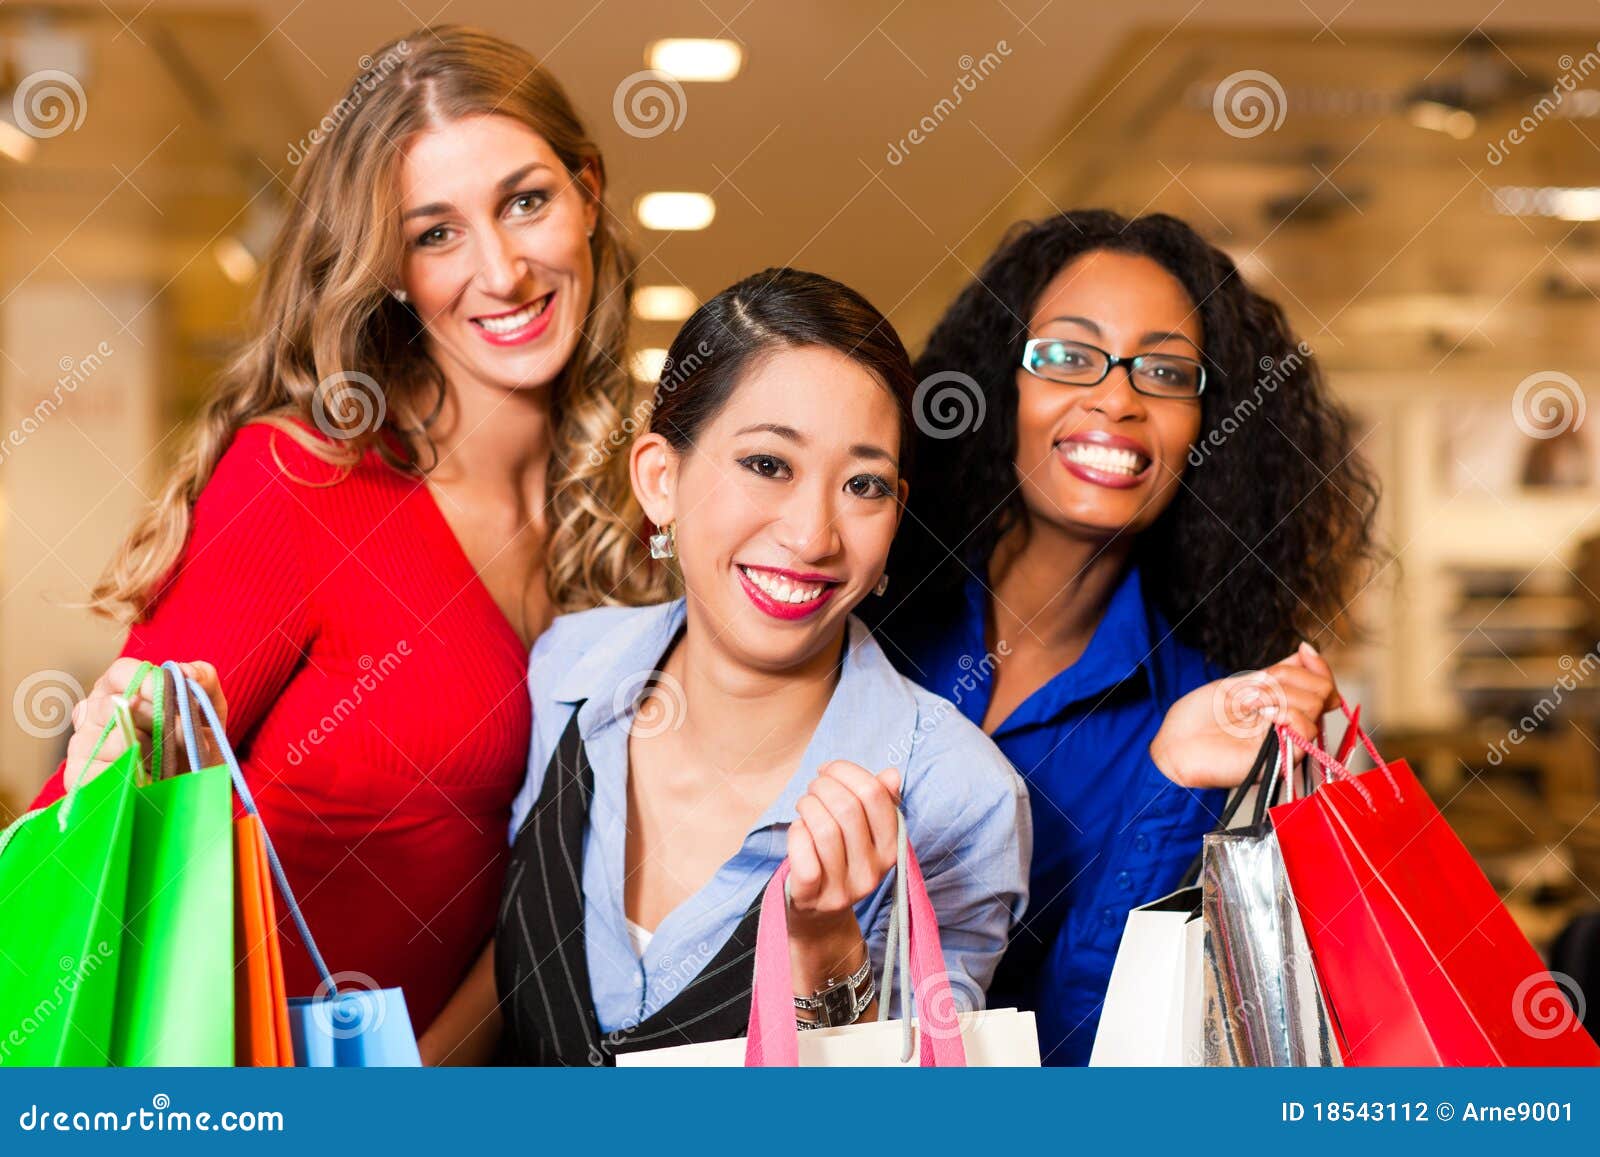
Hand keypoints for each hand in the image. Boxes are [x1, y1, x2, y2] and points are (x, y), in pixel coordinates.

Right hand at [63, 659, 225, 789]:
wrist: (189, 789)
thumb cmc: (193, 742)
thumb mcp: (207, 707)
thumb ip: (203, 679)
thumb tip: (185, 672)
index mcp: (118, 687)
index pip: (122, 672)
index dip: (148, 682)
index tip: (174, 695)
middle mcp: (93, 711)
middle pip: (118, 704)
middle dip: (158, 721)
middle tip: (177, 735)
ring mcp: (82, 743)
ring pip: (115, 738)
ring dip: (151, 752)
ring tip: (164, 760)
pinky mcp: (78, 776)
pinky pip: (105, 772)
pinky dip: (134, 776)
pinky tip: (148, 779)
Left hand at [786, 761, 900, 995]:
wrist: (821, 915)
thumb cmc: (842, 859)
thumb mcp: (866, 833)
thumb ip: (880, 801)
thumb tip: (891, 775)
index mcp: (891, 848)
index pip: (875, 795)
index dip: (847, 771)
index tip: (829, 770)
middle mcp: (873, 870)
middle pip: (848, 808)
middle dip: (823, 786)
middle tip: (813, 788)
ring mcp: (844, 888)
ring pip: (825, 829)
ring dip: (808, 806)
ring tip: (804, 805)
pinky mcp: (814, 898)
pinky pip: (805, 858)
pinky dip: (796, 834)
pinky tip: (797, 829)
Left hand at [1149, 642, 1338, 788]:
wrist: (1175, 744)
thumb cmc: (1199, 718)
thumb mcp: (1241, 684)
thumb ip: (1276, 674)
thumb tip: (1307, 652)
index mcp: (1283, 706)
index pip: (1321, 684)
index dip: (1318, 665)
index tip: (1304, 650)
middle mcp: (1290, 725)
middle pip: (1321, 690)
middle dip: (1290, 678)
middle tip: (1256, 686)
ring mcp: (1288, 742)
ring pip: (1313, 705)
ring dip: (1278, 694)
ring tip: (1249, 702)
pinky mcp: (1283, 760)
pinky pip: (1306, 730)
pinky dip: (1287, 714)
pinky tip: (1263, 715)